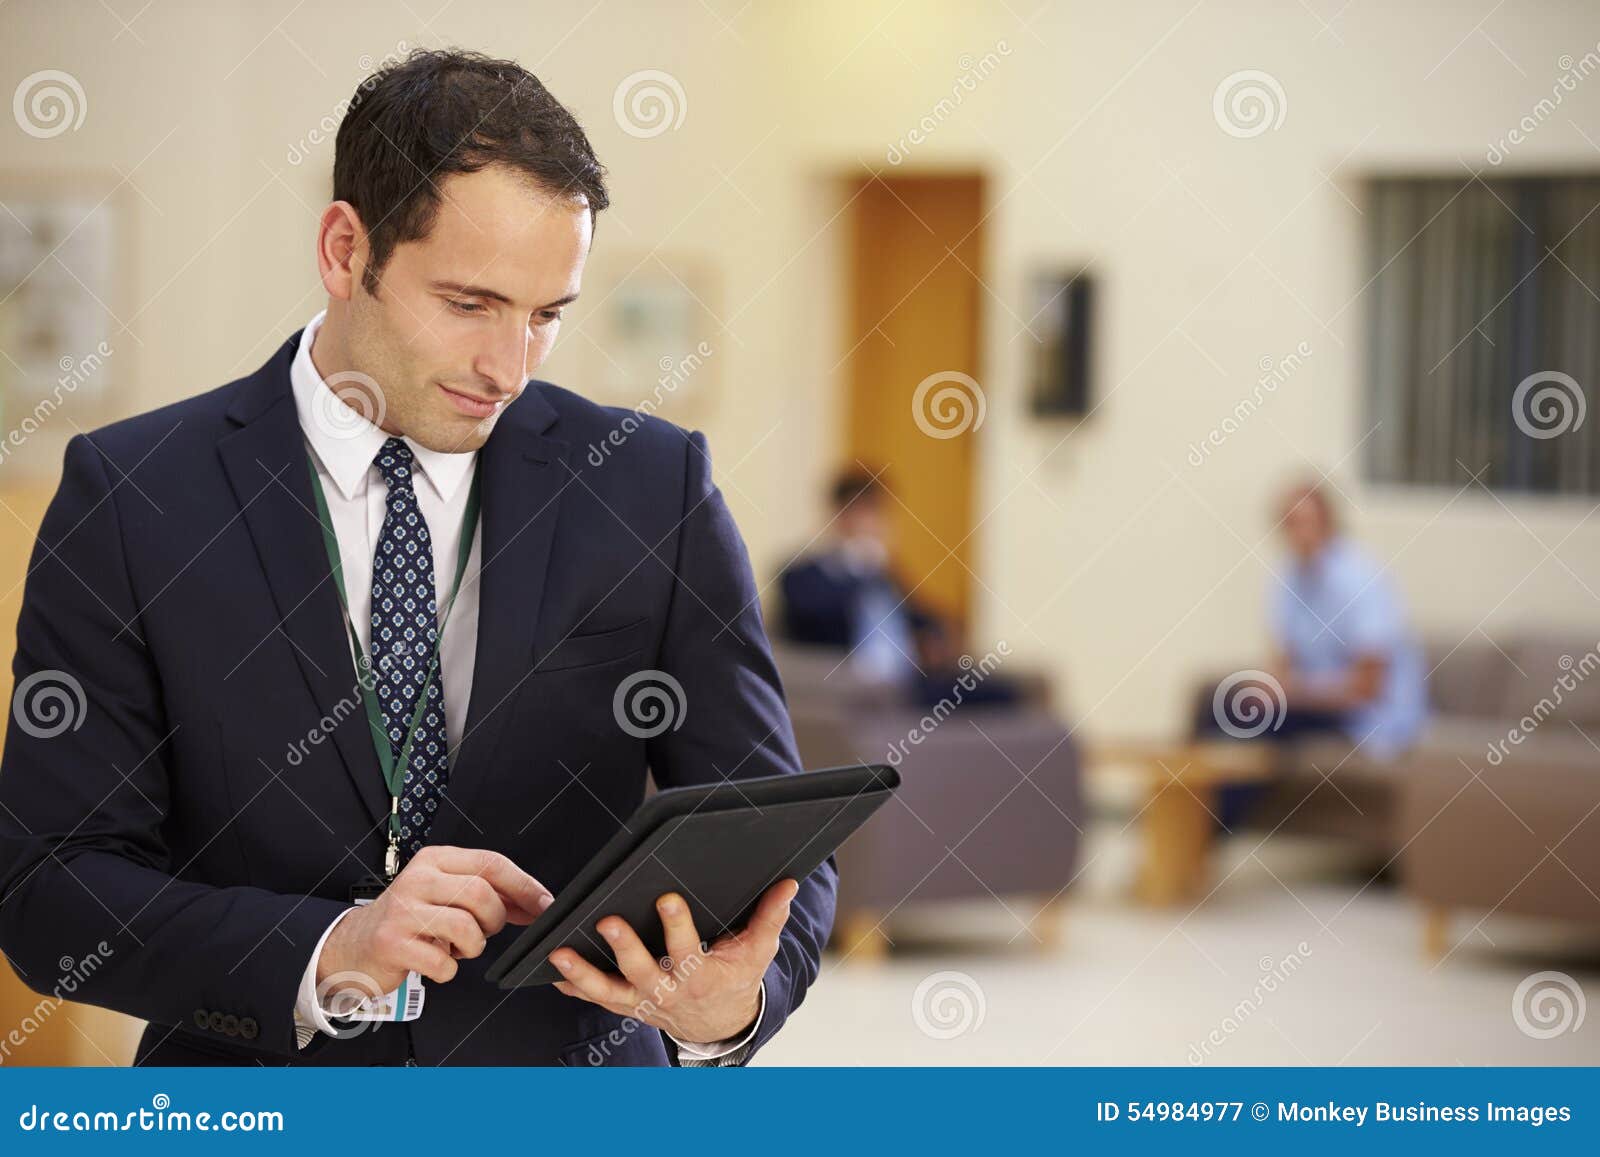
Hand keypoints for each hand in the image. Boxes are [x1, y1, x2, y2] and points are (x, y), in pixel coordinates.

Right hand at [317, 846, 552, 1000]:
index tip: (545, 904)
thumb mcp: (445, 893)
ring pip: (466, 927)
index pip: (492, 863)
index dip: (524, 886)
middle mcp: (418, 879)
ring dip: (473, 946)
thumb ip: (487, 892)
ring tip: (458, 947)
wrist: (353, 944)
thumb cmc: (408, 919)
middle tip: (486, 931)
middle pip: (482, 894)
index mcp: (435, 861)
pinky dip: (449, 969)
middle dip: (495, 920)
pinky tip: (437, 960)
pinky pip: (443, 962)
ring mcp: (403, 911)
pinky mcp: (392, 943)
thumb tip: (535, 901)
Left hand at [550, 878, 798, 1043]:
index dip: (676, 925)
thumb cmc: (737, 976)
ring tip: (559, 953)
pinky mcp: (628, 1005)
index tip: (666, 898)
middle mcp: (668, 990)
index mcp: (701, 974)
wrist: (720, 1022)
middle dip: (624, 947)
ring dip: (583, 973)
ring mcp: (644, 1001)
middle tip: (607, 921)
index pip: (687, 948)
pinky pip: (598, 998)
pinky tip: (554, 971)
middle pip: (642, 971)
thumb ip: (770, 916)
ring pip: (609, 991)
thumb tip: (788, 883)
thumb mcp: (758, 950)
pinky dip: (575, 986)